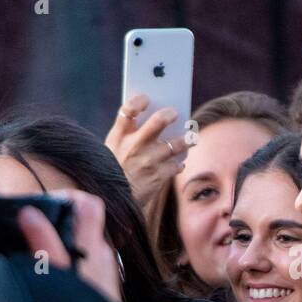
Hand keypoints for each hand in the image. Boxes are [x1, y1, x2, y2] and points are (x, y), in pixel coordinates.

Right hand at [18, 189, 122, 301]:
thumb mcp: (55, 274)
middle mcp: (103, 254)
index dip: (68, 197)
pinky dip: (66, 263)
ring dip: (59, 245)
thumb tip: (29, 212)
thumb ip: (43, 242)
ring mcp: (104, 272)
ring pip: (80, 245)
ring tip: (34, 255)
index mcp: (94, 245)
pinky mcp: (99, 288)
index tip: (42, 205)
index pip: (89, 204)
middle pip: (82, 223)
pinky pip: (81, 265)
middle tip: (30, 230)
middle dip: (56, 222)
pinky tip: (48, 277)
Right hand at [104, 94, 184, 208]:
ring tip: (190, 138)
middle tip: (175, 113)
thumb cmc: (112, 173)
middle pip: (158, 121)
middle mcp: (134, 146)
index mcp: (119, 137)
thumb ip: (127, 135)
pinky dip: (179, 164)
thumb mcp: (111, 151)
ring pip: (176, 143)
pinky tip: (177, 163)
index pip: (128, 109)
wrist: (113, 203)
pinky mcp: (159, 176)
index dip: (139, 101)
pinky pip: (177, 165)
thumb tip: (153, 120)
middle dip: (170, 114)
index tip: (147, 99)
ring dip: (186, 140)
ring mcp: (148, 161)